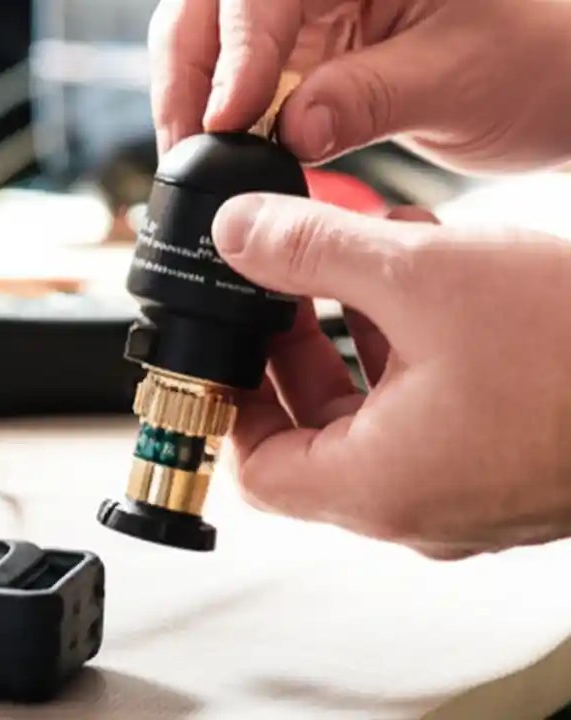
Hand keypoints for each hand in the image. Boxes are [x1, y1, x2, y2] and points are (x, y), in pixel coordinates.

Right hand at [149, 0, 570, 171]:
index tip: (229, 120)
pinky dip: (216, 117)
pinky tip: (219, 156)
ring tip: (194, 160)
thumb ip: (366, 99)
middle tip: (187, 146)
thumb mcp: (461, 77)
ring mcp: (305, 10)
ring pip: (208, 38)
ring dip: (191, 97)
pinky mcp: (301, 53)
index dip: (238, 49)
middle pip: (212, 4)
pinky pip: (234, 78)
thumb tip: (288, 132)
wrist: (564, 85)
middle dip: (188, 72)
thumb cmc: (542, 58)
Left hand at [211, 194, 570, 558]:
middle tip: (284, 286)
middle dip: (293, 353)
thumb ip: (313, 252)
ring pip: (379, 420)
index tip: (227, 337)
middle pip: (313, 440)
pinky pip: (440, 415)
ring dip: (358, 338)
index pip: (257, 469)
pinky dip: (419, 351)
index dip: (228, 399)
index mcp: (381, 487)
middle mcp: (422, 507)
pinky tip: (434, 276)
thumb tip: (239, 235)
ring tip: (361, 258)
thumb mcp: (425, 276)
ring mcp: (474, 493)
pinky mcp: (517, 466)